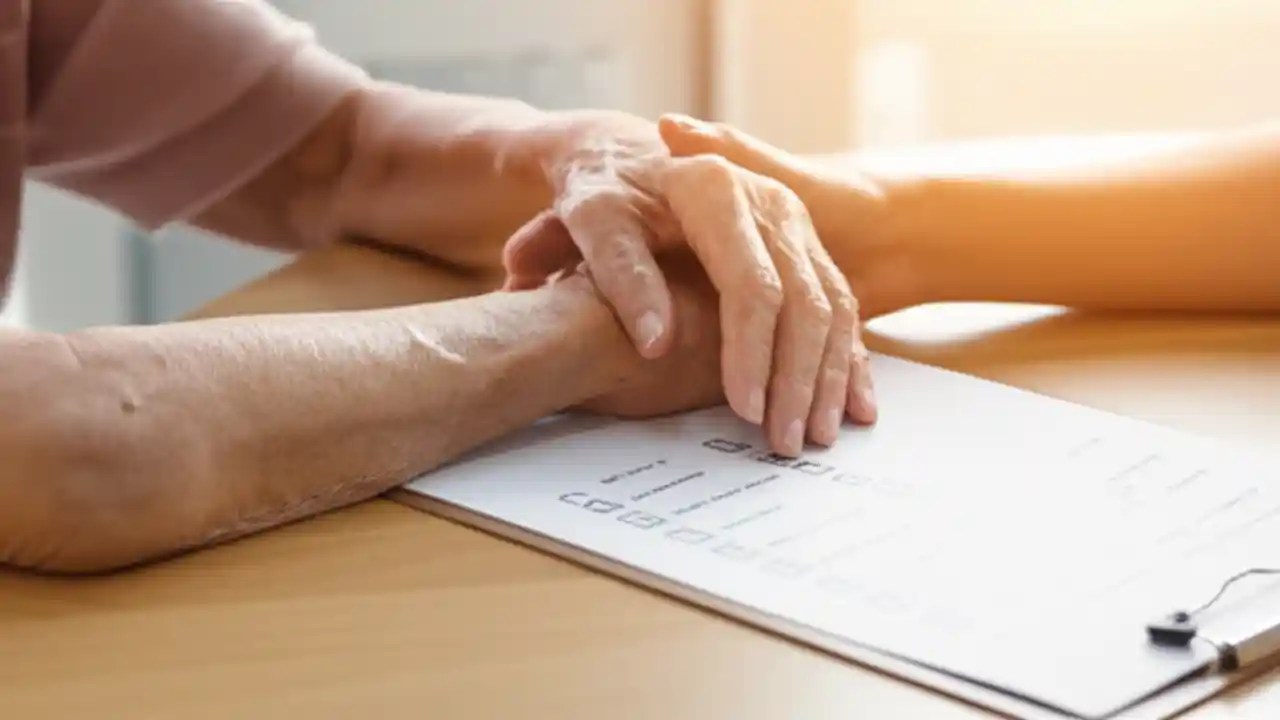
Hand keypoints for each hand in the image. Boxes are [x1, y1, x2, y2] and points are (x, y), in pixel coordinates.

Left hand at [504, 111, 874, 454]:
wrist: (622, 157)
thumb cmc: (601, 191)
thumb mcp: (591, 220)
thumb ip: (619, 274)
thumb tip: (656, 343)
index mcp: (718, 189)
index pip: (751, 284)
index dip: (751, 351)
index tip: (743, 411)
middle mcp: (769, 203)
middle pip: (803, 301)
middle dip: (797, 378)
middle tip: (784, 443)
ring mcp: (794, 225)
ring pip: (832, 308)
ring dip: (829, 379)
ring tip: (814, 439)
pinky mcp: (805, 247)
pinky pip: (842, 308)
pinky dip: (849, 361)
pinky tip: (854, 409)